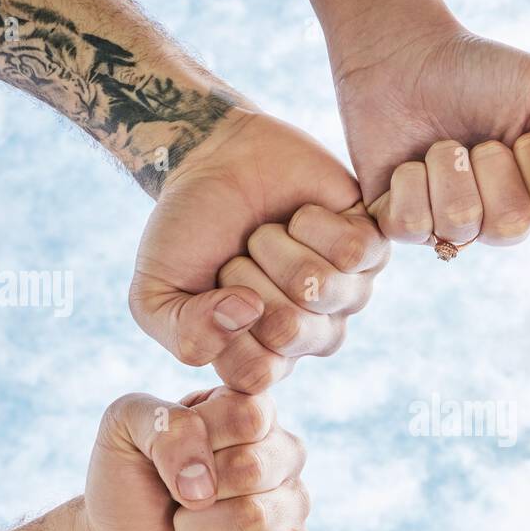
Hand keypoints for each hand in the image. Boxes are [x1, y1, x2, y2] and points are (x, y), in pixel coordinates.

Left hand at [82, 387, 309, 530]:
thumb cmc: (128, 485)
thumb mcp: (123, 428)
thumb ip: (164, 423)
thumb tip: (205, 483)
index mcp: (249, 411)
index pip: (248, 414)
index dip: (198, 440)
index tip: (168, 452)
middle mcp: (281, 453)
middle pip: (253, 467)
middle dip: (192, 492)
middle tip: (178, 497)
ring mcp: (292, 505)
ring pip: (256, 518)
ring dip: (199, 530)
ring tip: (188, 528)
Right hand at [129, 108, 388, 391]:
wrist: (215, 157)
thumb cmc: (189, 231)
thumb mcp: (156, 294)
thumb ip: (184, 334)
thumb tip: (245, 314)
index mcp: (266, 356)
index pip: (256, 373)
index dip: (224, 327)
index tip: (212, 290)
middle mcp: (312, 334)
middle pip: (289, 329)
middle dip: (248, 278)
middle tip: (241, 257)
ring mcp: (348, 294)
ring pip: (320, 286)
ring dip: (277, 246)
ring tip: (268, 233)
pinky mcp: (373, 249)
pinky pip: (352, 250)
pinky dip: (312, 222)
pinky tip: (302, 217)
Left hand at [321, 6, 529, 239]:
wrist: (404, 57)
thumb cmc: (480, 73)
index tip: (520, 133)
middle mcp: (498, 218)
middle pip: (509, 226)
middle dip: (489, 166)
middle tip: (476, 139)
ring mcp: (450, 227)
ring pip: (459, 222)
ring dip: (447, 167)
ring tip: (441, 144)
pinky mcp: (402, 226)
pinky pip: (412, 224)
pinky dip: (409, 180)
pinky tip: (409, 163)